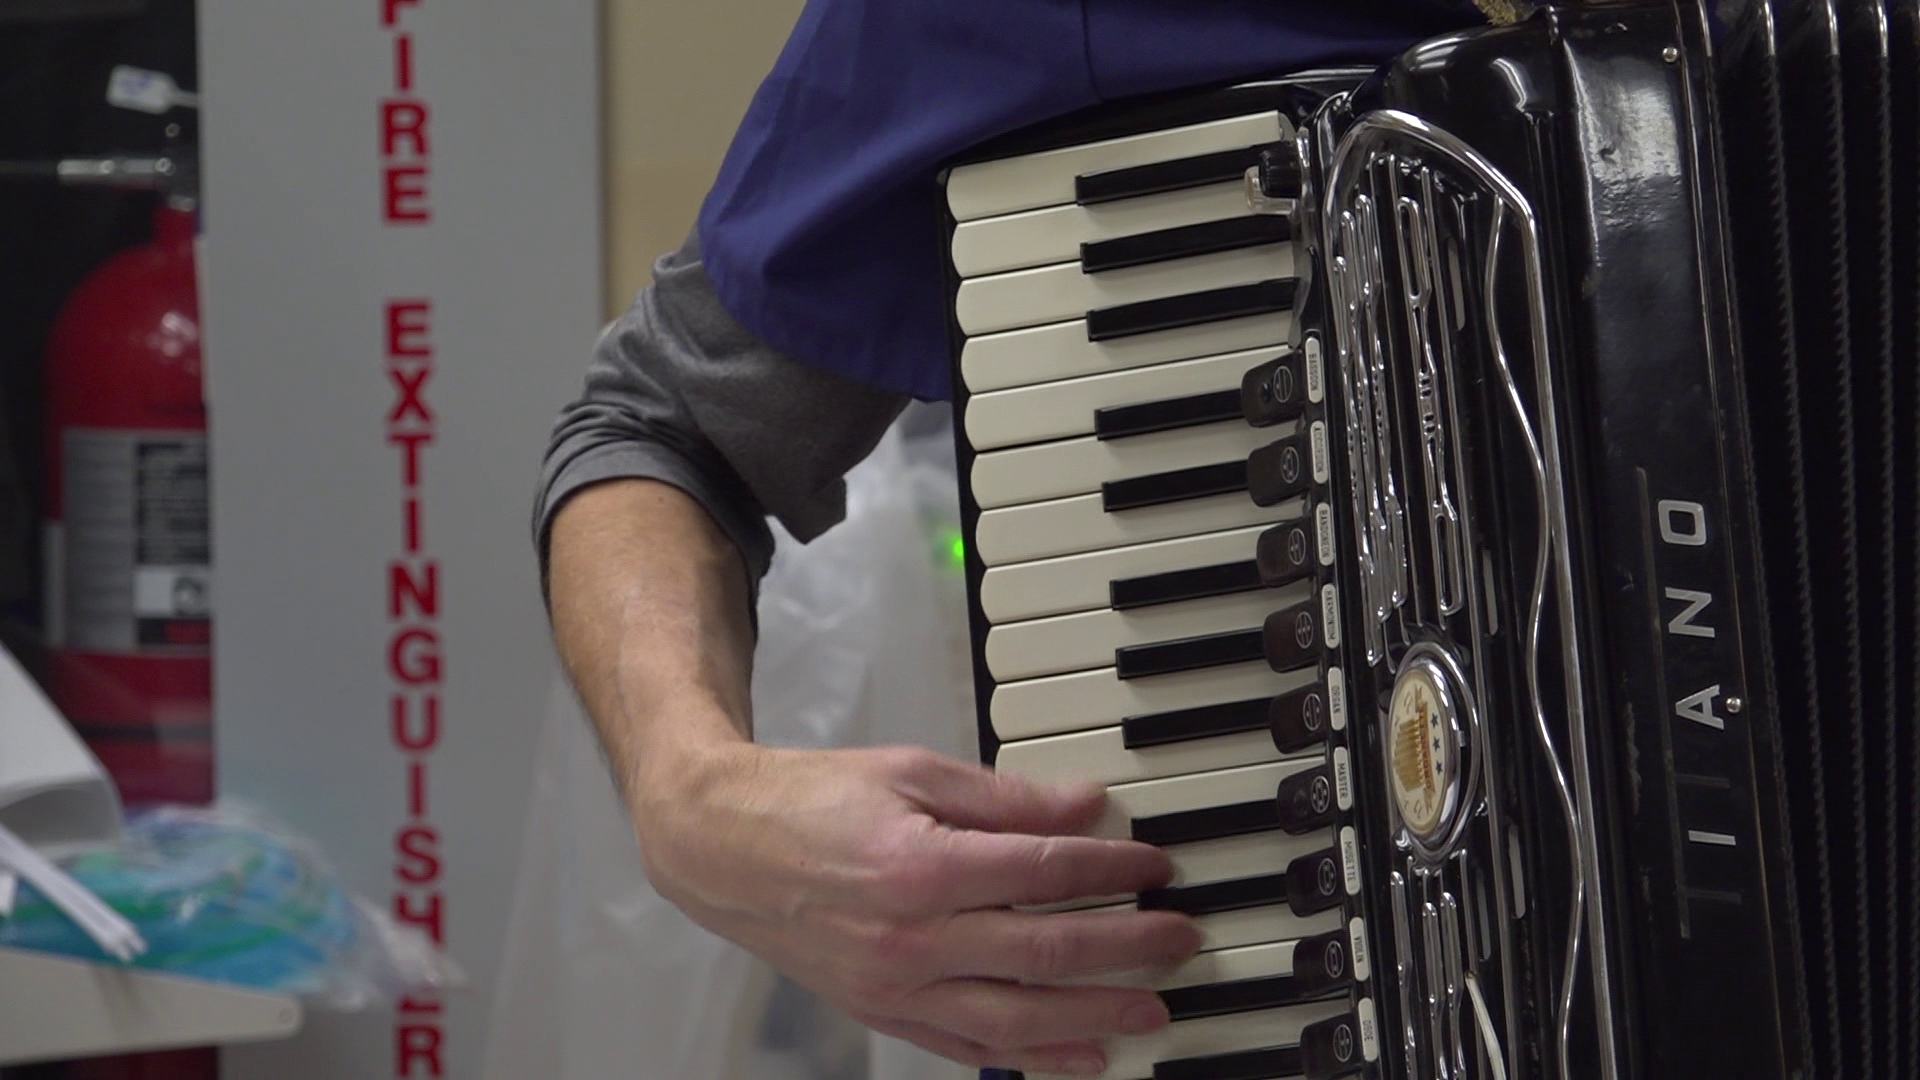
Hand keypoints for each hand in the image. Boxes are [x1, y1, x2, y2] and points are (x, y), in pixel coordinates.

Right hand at [632, 742, 1202, 1075]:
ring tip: (1154, 1010)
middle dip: (1128, 949)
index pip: (1047, 873)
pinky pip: (970, 1047)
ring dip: (1095, 1017)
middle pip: (1046, 952)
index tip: (1156, 865)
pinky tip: (1080, 1056)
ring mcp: (897, 987)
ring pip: (1018, 1018)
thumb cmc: (813, 801)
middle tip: (1180, 939)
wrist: (723, 849)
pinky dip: (1031, 1057)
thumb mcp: (913, 771)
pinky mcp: (885, 1012)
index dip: (1114, 869)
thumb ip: (1006, 797)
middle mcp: (912, 939)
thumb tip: (1086, 804)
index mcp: (922, 866)